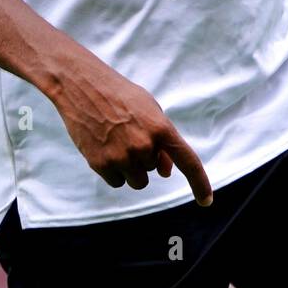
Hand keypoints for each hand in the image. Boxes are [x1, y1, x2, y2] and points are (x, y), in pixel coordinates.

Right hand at [49, 50, 213, 204]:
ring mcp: (122, 156)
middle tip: (128, 134)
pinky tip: (104, 147)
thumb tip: (166, 171)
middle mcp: (144, 145)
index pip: (188, 161)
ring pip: (137, 181)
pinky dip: (113, 171)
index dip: (200, 183)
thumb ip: (163, 140)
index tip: (206, 201)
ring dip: (130, 168)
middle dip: (145, 158)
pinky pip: (117, 182)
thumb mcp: (149, 109)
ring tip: (116, 142)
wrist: (82, 86)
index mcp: (161, 128)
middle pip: (153, 172)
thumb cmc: (119, 94)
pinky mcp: (101, 164)